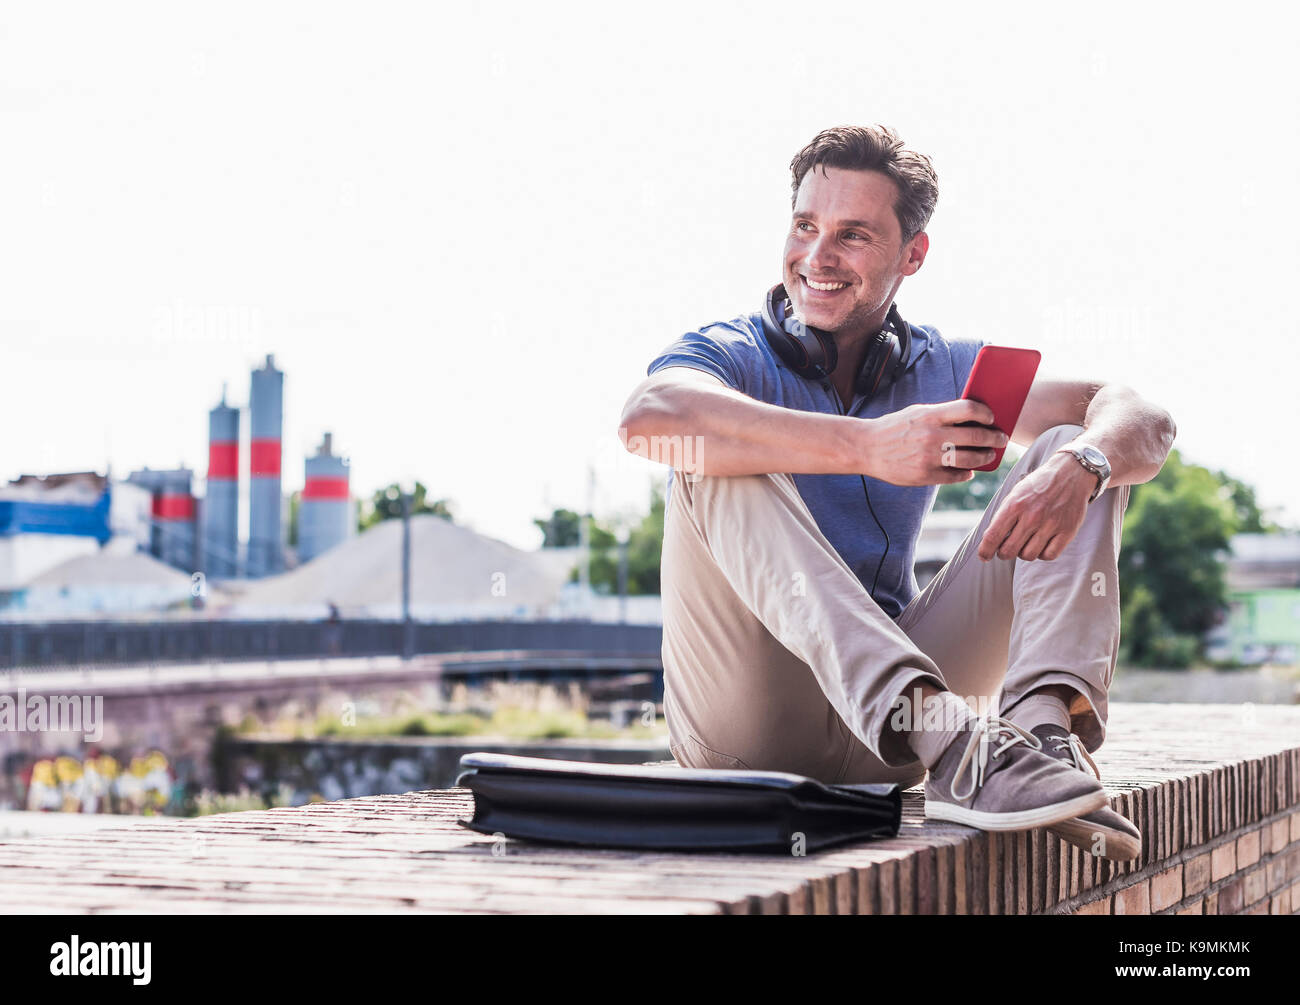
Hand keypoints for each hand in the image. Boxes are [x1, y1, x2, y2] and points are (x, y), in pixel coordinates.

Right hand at [860, 398, 1008, 485]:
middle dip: (995, 438)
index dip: (986, 413)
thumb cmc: (894, 428)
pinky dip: (966, 473)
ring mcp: (928, 458)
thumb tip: (973, 418)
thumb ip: (942, 414)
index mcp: (930, 415)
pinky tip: (969, 470)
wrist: (866, 448)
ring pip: (970, 459)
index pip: (969, 409)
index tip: (992, 418)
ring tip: (989, 455)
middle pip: (976, 436)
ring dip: (985, 457)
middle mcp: (931, 436)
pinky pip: (955, 476)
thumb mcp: (917, 413)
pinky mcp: (924, 476)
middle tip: (1001, 439)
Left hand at [977, 452, 1095, 560]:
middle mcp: (1032, 516)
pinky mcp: (1067, 531)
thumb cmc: (1038, 485)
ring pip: (1028, 555)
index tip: (984, 557)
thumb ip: (1003, 515)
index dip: (985, 551)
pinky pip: (1049, 555)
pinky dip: (1042, 554)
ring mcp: (1051, 524)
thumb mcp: (1015, 494)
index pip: (993, 536)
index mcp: (1014, 505)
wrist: (1070, 473)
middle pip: (1009, 551)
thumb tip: (990, 540)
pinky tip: (1041, 545)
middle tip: (1005, 550)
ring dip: (1023, 553)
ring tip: (1025, 543)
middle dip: (1003, 554)